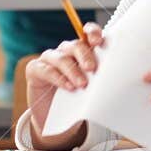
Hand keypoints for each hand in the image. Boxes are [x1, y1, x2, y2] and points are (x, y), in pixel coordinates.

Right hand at [23, 23, 104, 147]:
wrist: (58, 117)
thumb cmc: (78, 100)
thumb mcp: (92, 88)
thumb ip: (100, 78)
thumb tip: (115, 77)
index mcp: (82, 51)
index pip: (87, 33)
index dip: (92, 33)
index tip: (98, 41)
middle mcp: (66, 52)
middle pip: (75, 46)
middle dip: (85, 56)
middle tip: (92, 69)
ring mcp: (49, 59)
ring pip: (61, 58)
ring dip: (72, 70)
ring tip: (82, 85)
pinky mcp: (35, 69)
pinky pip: (46, 70)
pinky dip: (58, 78)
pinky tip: (68, 87)